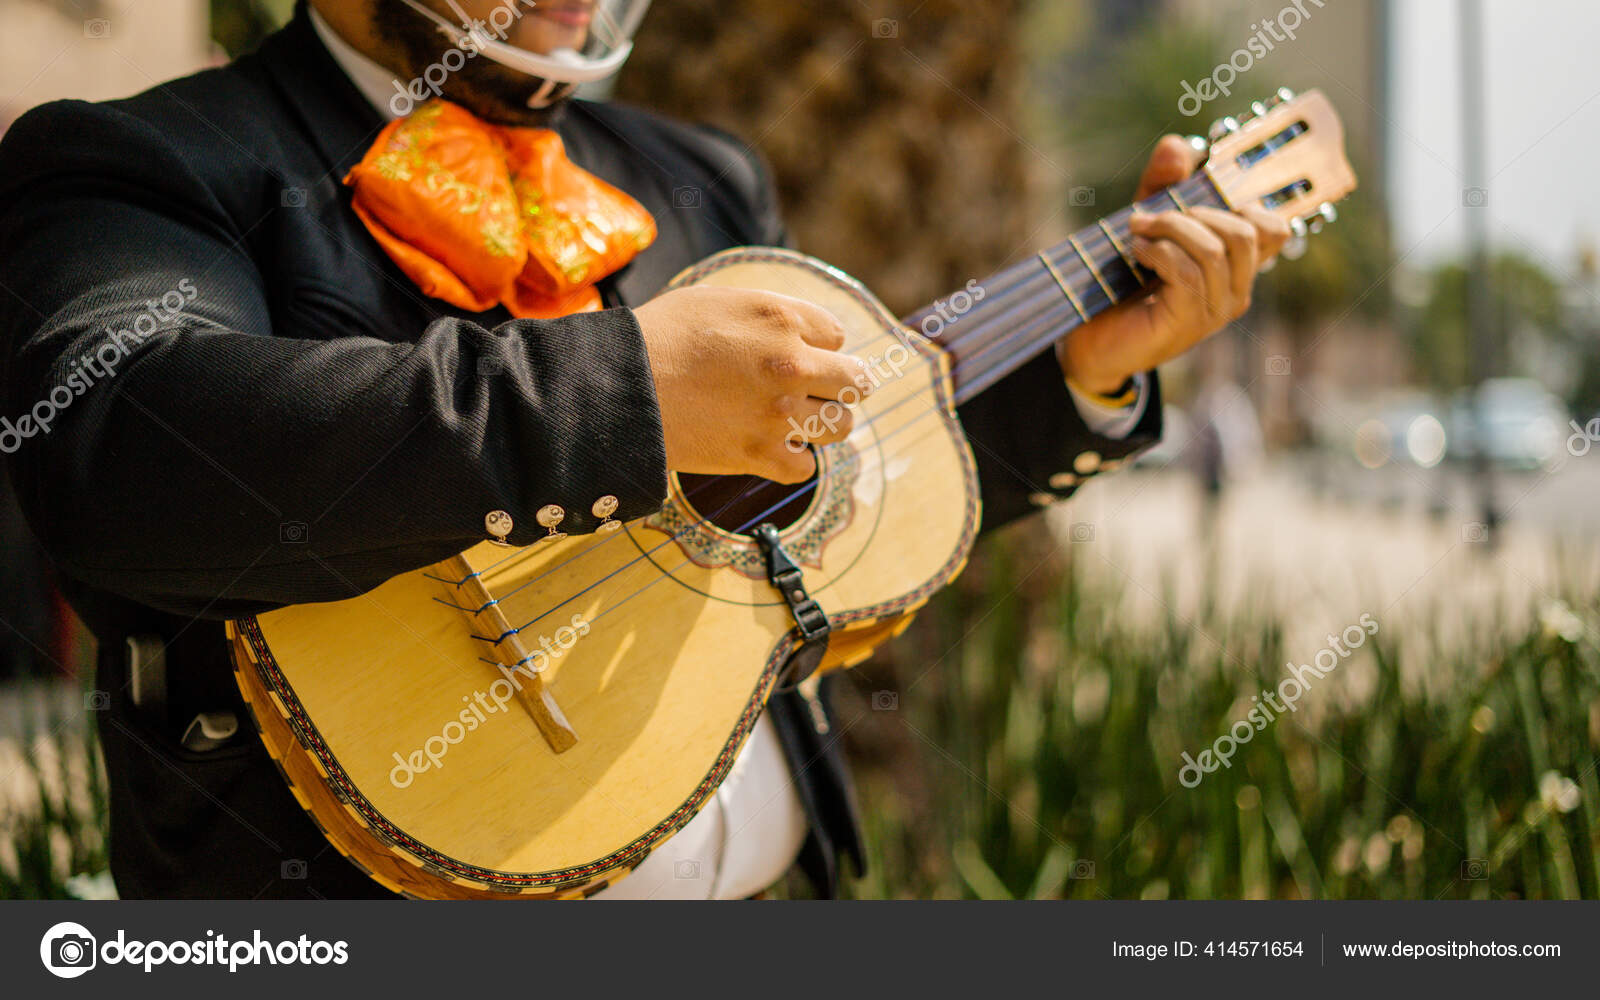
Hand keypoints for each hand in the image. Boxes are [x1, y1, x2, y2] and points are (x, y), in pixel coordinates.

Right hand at [633, 286, 864, 482]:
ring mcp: (779, 413)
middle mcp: (791, 364)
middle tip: (820, 391)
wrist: (619, 387)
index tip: (800, 354)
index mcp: (781, 318)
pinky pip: (806, 467)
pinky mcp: (760, 454)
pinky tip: (772, 448)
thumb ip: (768, 313)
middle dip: (841, 385)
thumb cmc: (659, 337)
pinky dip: (792, 461)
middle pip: (856, 381)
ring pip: (841, 426)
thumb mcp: (718, 300)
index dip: (819, 345)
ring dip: (823, 424)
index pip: (838, 334)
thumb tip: (802, 331)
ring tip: (796, 420)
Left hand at [1057, 135, 1290, 395]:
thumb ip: (1164, 185)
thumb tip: (1179, 146)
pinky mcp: (1187, 323)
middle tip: (1149, 216)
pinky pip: (1188, 273)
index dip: (1245, 203)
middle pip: (1246, 232)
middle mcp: (1236, 291)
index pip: (1274, 230)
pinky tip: (1137, 250)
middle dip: (1195, 211)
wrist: (1093, 340)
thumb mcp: (1149, 223)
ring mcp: (1215, 311)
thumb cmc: (1125, 282)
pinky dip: (1159, 251)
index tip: (1195, 198)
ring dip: (1170, 228)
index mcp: (1236, 268)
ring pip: (1215, 250)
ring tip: (1137, 231)